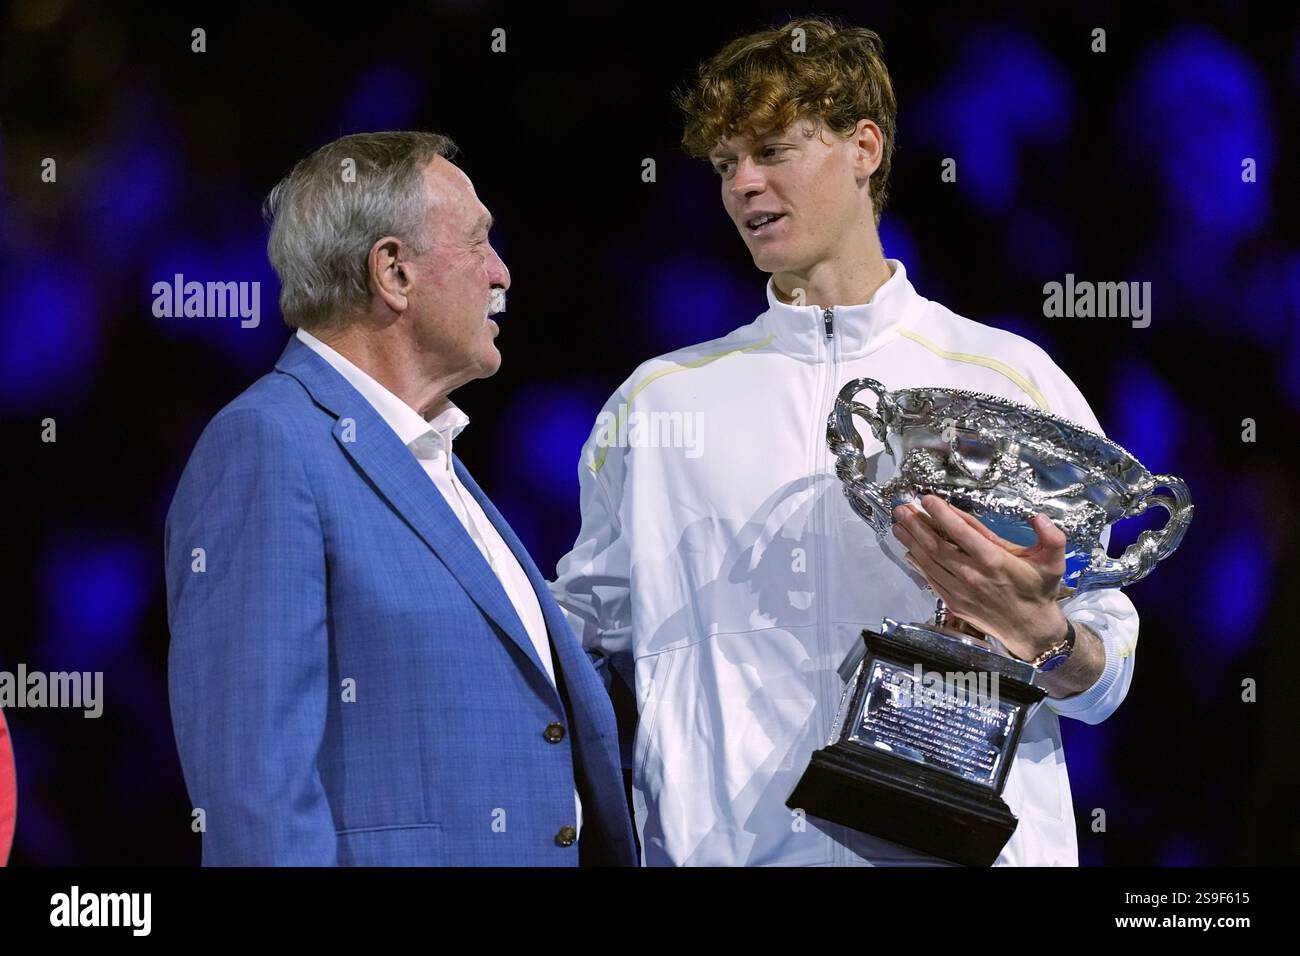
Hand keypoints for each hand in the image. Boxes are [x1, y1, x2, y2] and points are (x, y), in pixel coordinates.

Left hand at [891, 495, 1068, 661]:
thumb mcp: (1053, 561)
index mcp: (993, 560)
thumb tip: (1038, 517)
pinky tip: (908, 551)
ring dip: (911, 542)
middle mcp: (972, 574)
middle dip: (916, 525)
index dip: (941, 514)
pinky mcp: (953, 602)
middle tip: (901, 508)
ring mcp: (959, 590)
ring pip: (929, 562)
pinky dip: (918, 564)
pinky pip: (931, 579)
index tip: (926, 499)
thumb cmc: (1039, 589)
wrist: (1030, 628)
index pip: (961, 532)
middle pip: (936, 545)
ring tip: (898, 524)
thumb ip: (1051, 537)